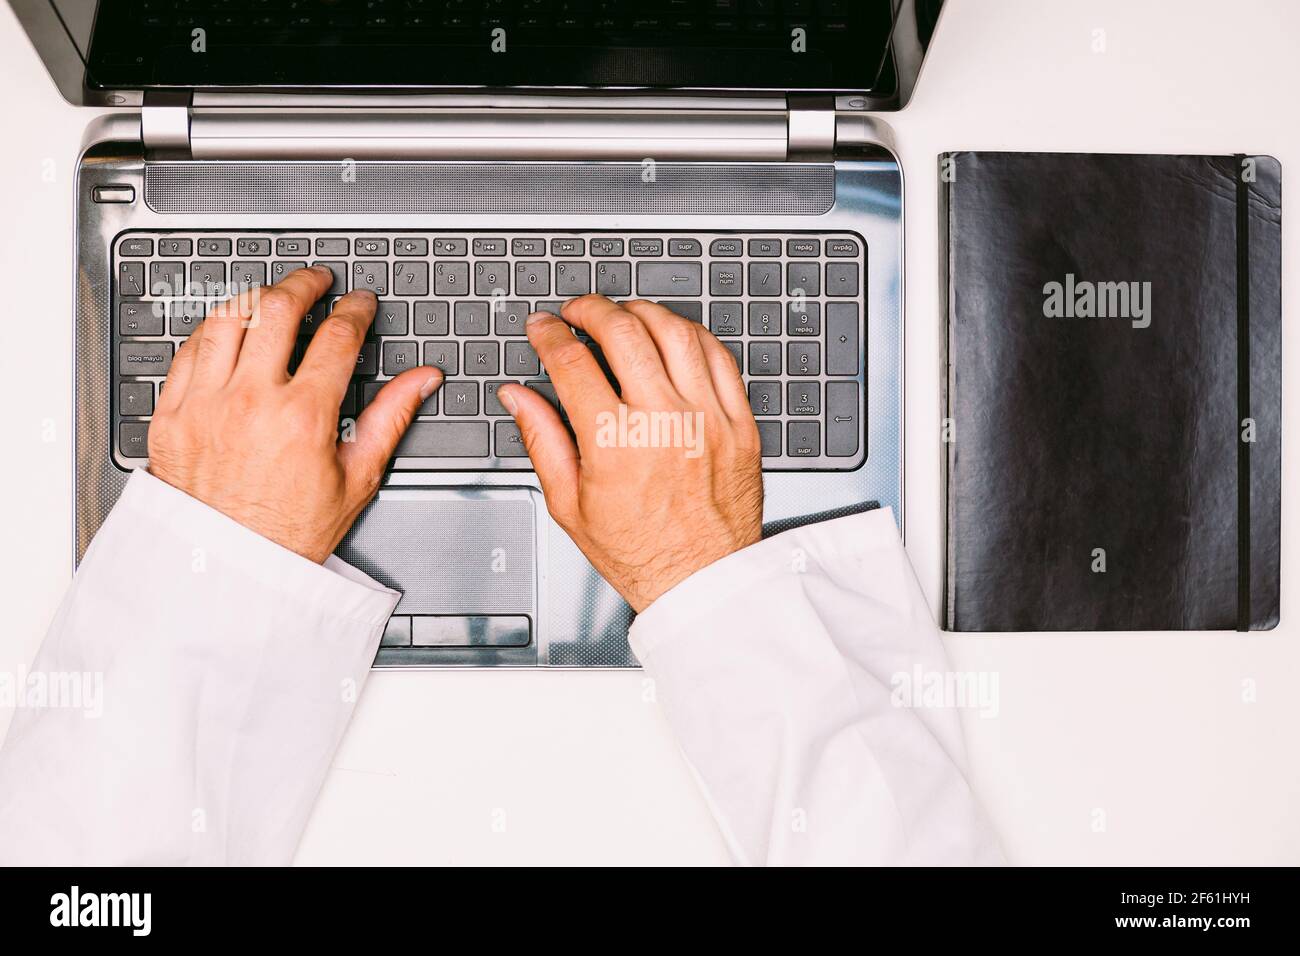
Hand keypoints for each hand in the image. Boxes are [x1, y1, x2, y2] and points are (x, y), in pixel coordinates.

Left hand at [147, 266, 442, 562]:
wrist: (230, 569)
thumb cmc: (291, 533)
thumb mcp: (357, 477)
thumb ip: (391, 417)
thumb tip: (422, 381)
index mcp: (302, 417)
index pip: (336, 337)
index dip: (355, 310)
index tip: (360, 303)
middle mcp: (250, 401)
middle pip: (278, 309)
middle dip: (304, 284)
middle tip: (318, 281)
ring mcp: (205, 403)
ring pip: (229, 318)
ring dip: (256, 298)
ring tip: (274, 297)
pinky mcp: (172, 413)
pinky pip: (189, 348)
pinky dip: (214, 329)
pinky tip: (230, 329)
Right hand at [498, 295, 762, 611]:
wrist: (701, 579)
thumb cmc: (638, 551)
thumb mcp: (569, 504)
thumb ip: (542, 439)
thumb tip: (518, 397)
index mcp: (614, 443)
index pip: (572, 361)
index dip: (549, 334)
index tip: (543, 328)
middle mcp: (664, 422)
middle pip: (623, 331)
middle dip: (591, 309)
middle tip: (578, 312)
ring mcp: (708, 419)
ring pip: (676, 332)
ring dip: (642, 312)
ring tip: (623, 317)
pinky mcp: (740, 424)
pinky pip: (719, 357)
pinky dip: (691, 335)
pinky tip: (672, 337)